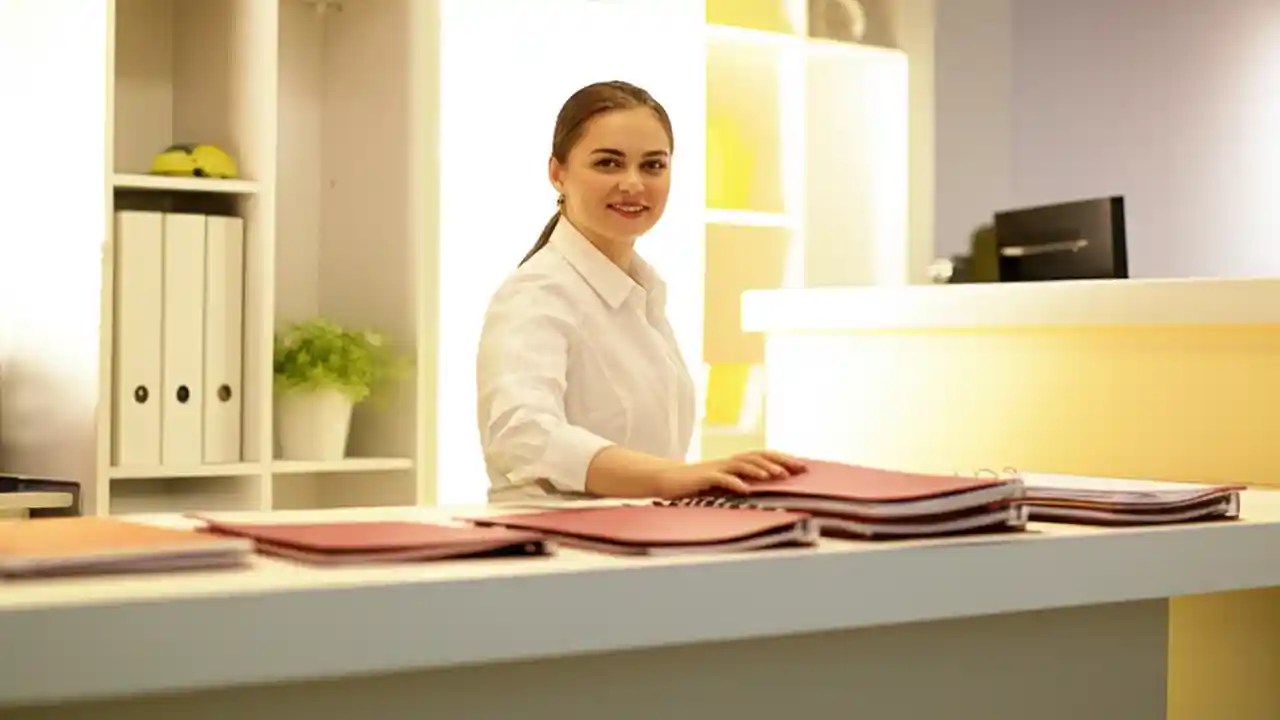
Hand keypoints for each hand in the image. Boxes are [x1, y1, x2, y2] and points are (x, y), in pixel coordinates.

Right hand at [652, 450, 806, 498]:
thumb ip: (740, 482)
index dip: (783, 458)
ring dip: (761, 469)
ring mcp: (715, 468)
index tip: (803, 467)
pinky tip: (746, 490)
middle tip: (798, 469)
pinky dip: (734, 483)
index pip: (763, 455)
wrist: (665, 480)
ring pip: (742, 464)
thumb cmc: (695, 484)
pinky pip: (721, 479)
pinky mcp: (703, 478)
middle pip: (757, 456)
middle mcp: (727, 462)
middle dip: (778, 462)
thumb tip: (766, 489)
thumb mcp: (721, 483)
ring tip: (778, 476)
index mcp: (733, 462)